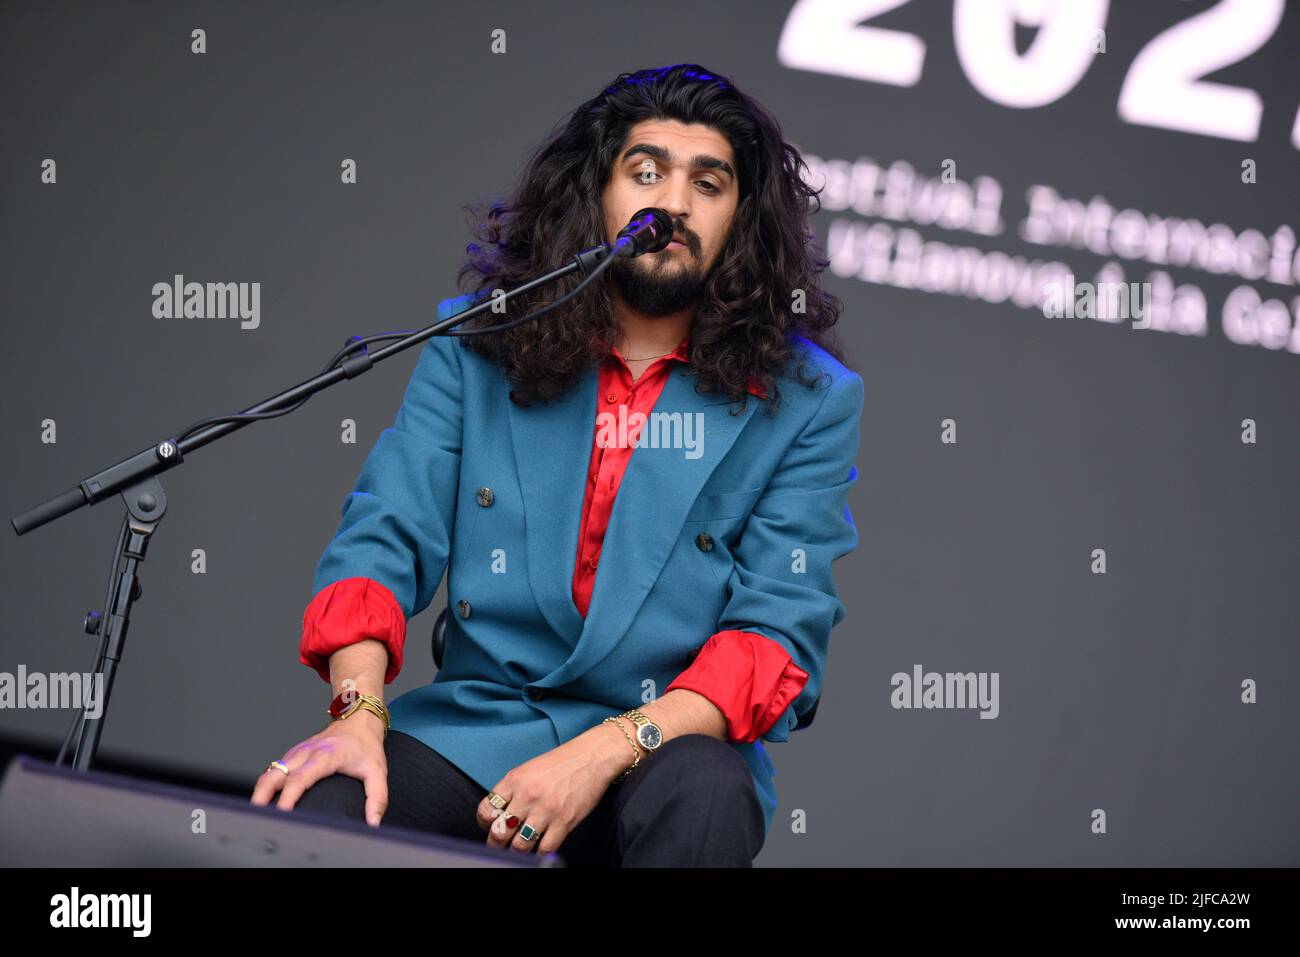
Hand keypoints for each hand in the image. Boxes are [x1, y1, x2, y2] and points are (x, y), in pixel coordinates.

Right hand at [249, 711, 388, 826]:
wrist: (358, 718)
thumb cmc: (366, 745)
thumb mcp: (377, 771)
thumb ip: (377, 797)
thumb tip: (373, 822)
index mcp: (325, 756)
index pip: (301, 778)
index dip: (289, 797)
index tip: (282, 812)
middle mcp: (306, 752)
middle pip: (276, 774)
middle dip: (263, 795)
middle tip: (258, 816)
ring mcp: (297, 752)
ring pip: (271, 771)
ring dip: (261, 791)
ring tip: (257, 813)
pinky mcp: (293, 754)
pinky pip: (274, 769)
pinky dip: (266, 784)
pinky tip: (264, 800)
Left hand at [476, 724, 629, 855]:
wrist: (592, 756)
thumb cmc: (562, 763)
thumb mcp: (530, 769)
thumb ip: (513, 790)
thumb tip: (500, 814)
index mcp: (515, 780)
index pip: (486, 810)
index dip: (484, 823)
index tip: (490, 826)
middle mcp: (527, 796)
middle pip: (499, 832)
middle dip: (497, 843)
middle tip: (501, 845)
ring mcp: (545, 810)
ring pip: (520, 846)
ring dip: (517, 851)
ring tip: (520, 848)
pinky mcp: (564, 822)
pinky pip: (545, 849)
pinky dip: (540, 853)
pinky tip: (540, 847)